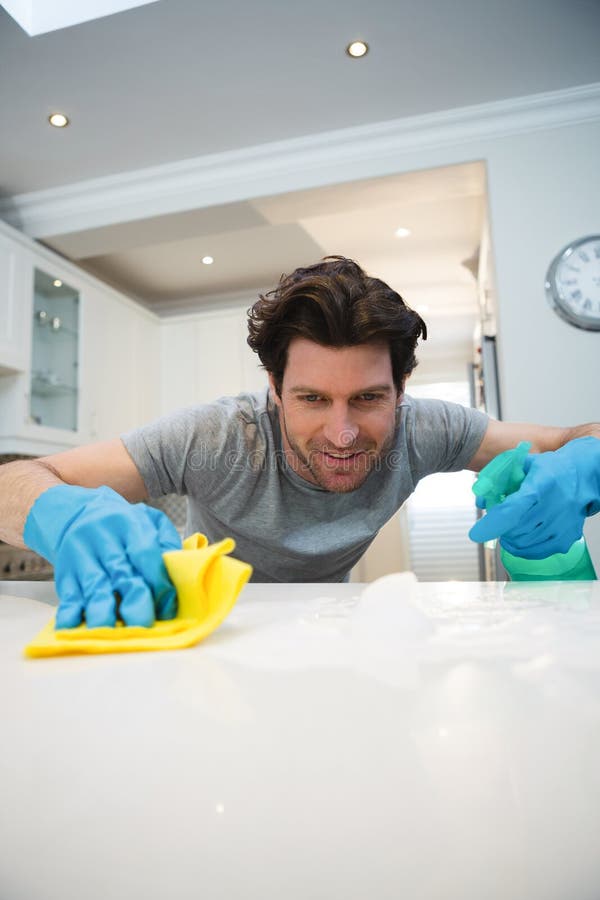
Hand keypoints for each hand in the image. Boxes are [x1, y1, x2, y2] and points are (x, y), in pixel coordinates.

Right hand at [24, 485, 181, 627]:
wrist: (77, 514)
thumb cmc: (123, 525)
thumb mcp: (149, 520)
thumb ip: (167, 542)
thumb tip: (181, 570)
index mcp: (128, 523)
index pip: (145, 554)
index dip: (158, 582)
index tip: (168, 608)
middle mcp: (103, 539)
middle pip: (121, 573)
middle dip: (134, 602)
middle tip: (144, 624)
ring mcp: (81, 557)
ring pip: (94, 588)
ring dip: (103, 613)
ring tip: (113, 632)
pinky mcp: (65, 575)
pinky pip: (68, 598)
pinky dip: (72, 616)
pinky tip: (77, 629)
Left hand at [469, 436, 599, 558]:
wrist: (585, 475)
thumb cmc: (555, 468)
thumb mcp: (528, 463)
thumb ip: (503, 473)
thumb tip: (482, 487)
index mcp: (541, 485)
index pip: (514, 509)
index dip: (494, 523)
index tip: (477, 533)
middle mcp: (553, 506)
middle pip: (516, 529)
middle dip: (500, 528)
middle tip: (495, 523)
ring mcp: (561, 524)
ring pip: (525, 542)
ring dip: (510, 539)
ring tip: (507, 529)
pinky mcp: (566, 537)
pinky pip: (539, 551)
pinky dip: (524, 549)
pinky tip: (518, 541)